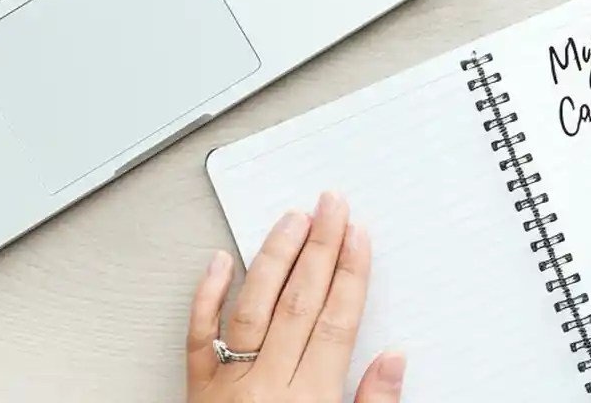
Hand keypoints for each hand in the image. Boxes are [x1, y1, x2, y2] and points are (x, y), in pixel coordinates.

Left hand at [186, 192, 405, 402]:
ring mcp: (227, 384)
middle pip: (299, 304)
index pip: (336, 323)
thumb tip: (393, 360)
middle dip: (321, 248)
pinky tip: (221, 262)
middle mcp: (265, 387)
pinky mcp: (197, 388)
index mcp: (308, 401)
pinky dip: (208, 295)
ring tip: (293, 221)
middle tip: (331, 208)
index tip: (358, 237)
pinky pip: (199, 334)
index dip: (351, 274)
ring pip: (253, 307)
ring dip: (276, 257)